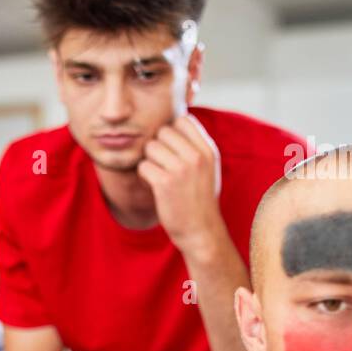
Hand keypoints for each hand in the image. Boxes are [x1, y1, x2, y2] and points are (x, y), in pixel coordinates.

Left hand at [137, 114, 223, 255]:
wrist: (200, 230)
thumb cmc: (200, 198)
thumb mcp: (207, 168)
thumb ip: (194, 146)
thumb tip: (174, 122)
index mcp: (208, 150)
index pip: (184, 120)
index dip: (172, 130)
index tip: (171, 147)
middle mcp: (196, 156)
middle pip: (163, 131)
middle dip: (158, 146)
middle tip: (163, 164)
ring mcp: (180, 169)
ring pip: (151, 147)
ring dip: (150, 161)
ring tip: (159, 175)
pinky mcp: (164, 183)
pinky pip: (143, 166)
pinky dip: (144, 176)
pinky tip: (154, 185)